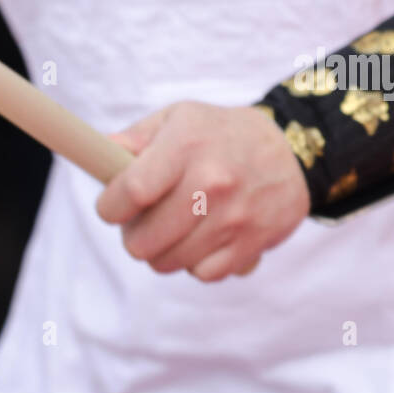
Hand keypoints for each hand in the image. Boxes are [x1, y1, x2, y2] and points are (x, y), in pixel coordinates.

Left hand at [95, 102, 310, 280]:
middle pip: (143, 240)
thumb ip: (135, 138)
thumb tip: (100, 156)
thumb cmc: (220, 135)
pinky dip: (196, 262)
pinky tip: (202, 239)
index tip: (111, 207)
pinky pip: (203, 273)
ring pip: (167, 262)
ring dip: (162, 251)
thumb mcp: (179, 118)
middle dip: (133, 234)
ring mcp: (235, 216)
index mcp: (186, 145)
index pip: (132, 192)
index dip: (110, 207)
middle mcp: (212, 182)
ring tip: (173, 228)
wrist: (293, 150)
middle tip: (144, 219)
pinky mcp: (253, 243)